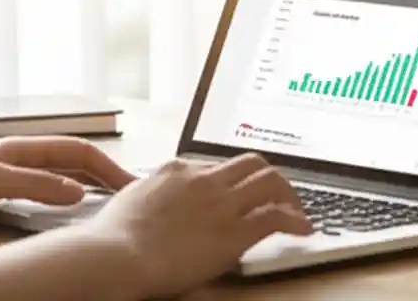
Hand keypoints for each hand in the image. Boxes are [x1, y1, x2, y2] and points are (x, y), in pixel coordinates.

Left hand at [0, 136, 138, 223]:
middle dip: (104, 175)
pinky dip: (62, 201)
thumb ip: (36, 185)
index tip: (133, 188)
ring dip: (86, 188)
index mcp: (21, 147)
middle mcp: (19, 157)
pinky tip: (66, 216)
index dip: (109, 167)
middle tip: (132, 198)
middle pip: (74, 162)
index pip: (79, 150)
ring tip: (109, 206)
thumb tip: (80, 191)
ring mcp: (8, 174)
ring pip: (60, 178)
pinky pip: (41, 194)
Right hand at [82, 153, 311, 298]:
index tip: (236, 193)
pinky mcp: (235, 230)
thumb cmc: (114, 236)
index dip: (231, 181)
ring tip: (296, 210)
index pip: (214, 165)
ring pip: (271, 180)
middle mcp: (203, 178)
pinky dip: (296, 220)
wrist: (118, 253)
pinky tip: (303, 230)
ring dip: (288, 194)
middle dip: (268, 177)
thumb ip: (150, 194)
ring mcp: (221, 201)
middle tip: (276, 195)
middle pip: (250, 163)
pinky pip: (277, 216)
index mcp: (175, 169)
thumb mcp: (129, 201)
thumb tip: (153, 201)